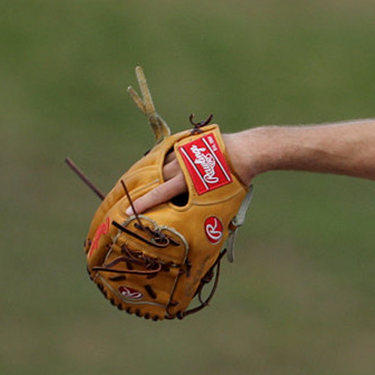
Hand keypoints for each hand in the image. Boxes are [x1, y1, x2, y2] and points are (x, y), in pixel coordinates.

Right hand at [126, 130, 256, 215]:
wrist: (245, 151)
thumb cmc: (237, 183)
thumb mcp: (222, 204)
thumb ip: (207, 215)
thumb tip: (204, 233)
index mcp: (187, 181)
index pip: (158, 194)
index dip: (142, 204)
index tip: (128, 211)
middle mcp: (181, 164)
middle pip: (156, 177)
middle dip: (144, 187)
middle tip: (131, 196)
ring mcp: (182, 150)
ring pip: (162, 163)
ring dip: (155, 173)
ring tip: (145, 181)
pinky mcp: (186, 141)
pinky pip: (169, 152)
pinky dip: (164, 160)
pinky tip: (160, 165)